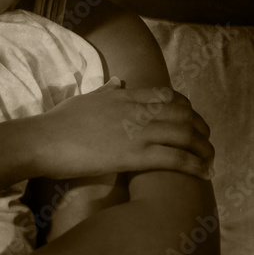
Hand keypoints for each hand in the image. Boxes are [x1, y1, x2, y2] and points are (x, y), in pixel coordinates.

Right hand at [36, 83, 213, 179]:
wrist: (42, 140)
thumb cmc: (57, 123)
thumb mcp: (85, 98)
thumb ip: (105, 91)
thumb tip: (117, 82)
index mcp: (123, 96)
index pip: (167, 96)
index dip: (187, 108)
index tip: (192, 121)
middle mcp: (135, 110)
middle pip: (183, 114)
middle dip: (201, 128)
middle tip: (207, 142)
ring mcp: (136, 132)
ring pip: (185, 134)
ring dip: (204, 148)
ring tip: (210, 160)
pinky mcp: (133, 155)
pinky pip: (175, 157)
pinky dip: (194, 164)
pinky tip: (203, 172)